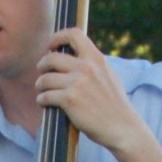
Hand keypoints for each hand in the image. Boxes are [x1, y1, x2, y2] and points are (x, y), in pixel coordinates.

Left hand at [34, 28, 154, 157]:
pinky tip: (44, 103)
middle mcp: (86, 68)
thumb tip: (75, 55)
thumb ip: (93, 64)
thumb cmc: (114, 104)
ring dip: (40, 85)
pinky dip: (41, 100)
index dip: (57, 37)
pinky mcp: (70, 100)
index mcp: (96, 59)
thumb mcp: (108, 75)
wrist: (121, 127)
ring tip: (42, 90)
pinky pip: (45, 96)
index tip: (51, 47)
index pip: (74, 34)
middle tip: (42, 73)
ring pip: (45, 79)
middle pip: (51, 57)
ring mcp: (77, 84)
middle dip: (42, 65)